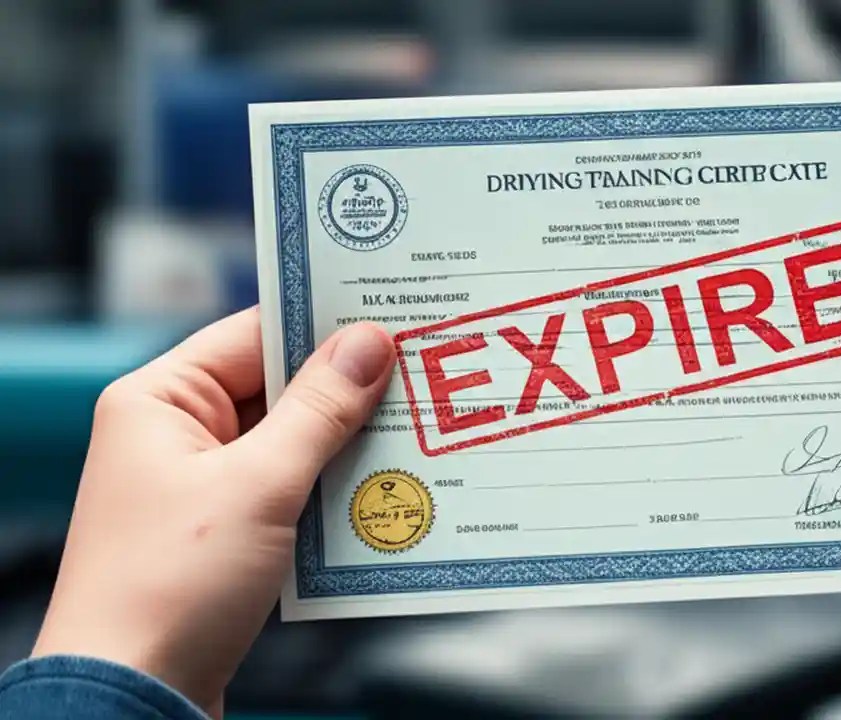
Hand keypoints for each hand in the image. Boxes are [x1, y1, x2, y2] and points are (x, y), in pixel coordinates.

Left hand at [30, 308, 394, 716]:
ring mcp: (200, 486)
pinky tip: (381, 491)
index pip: (254, 334)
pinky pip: (290, 490)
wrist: (134, 696)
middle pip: (278, 389)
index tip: (391, 316)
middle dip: (346, 390)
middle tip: (418, 374)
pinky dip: (331, 490)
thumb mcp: (260, 484)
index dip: (323, 324)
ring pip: (291, 442)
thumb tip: (368, 345)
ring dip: (345, 445)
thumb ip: (320, 410)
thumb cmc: (168, 586)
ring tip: (412, 432)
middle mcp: (175, 435)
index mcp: (160, 401)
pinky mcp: (225, 533)